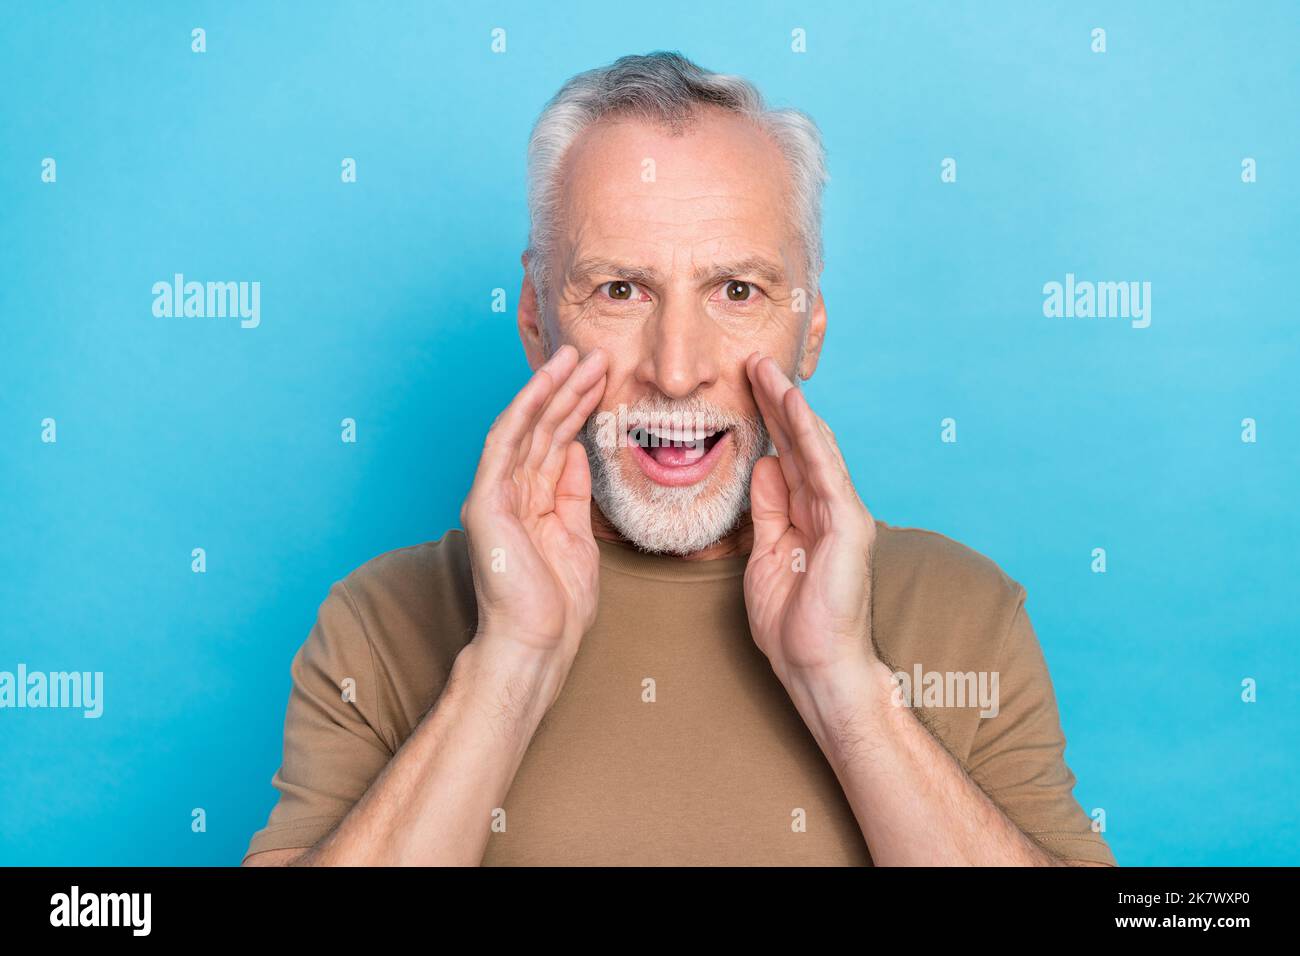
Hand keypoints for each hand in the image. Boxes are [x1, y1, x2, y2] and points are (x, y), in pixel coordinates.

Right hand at [460, 345, 608, 668]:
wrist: (537, 641)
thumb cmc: (558, 604)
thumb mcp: (577, 535)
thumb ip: (574, 492)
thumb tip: (578, 452)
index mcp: (532, 501)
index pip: (556, 442)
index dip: (579, 407)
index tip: (603, 379)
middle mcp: (510, 492)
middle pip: (543, 428)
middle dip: (570, 389)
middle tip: (597, 355)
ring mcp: (495, 494)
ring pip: (526, 427)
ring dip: (552, 389)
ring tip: (578, 357)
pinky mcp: (486, 500)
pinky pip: (505, 443)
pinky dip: (526, 409)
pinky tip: (547, 383)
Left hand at [742, 353, 878, 688]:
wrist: (817, 666)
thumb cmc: (793, 622)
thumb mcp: (765, 554)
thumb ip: (769, 510)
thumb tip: (764, 467)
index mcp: (809, 514)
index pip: (786, 455)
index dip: (766, 421)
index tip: (743, 387)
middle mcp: (830, 507)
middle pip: (800, 443)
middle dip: (776, 402)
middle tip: (753, 362)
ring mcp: (842, 514)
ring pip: (814, 448)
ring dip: (790, 408)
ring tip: (767, 372)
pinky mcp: (847, 525)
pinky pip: (825, 472)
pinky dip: (808, 438)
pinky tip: (793, 409)